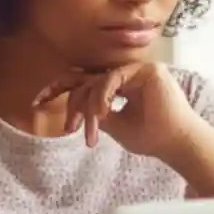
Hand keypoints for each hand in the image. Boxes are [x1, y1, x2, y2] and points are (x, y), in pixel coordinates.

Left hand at [34, 62, 205, 160]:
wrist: (175, 143)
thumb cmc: (151, 137)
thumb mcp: (115, 127)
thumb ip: (97, 114)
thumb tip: (78, 108)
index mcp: (120, 85)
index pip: (85, 81)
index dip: (60, 88)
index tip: (37, 101)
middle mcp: (126, 74)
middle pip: (85, 77)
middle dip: (63, 94)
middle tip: (48, 109)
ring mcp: (136, 69)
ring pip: (97, 82)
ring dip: (88, 108)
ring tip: (89, 131)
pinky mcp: (145, 70)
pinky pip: (112, 79)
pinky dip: (102, 96)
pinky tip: (101, 114)